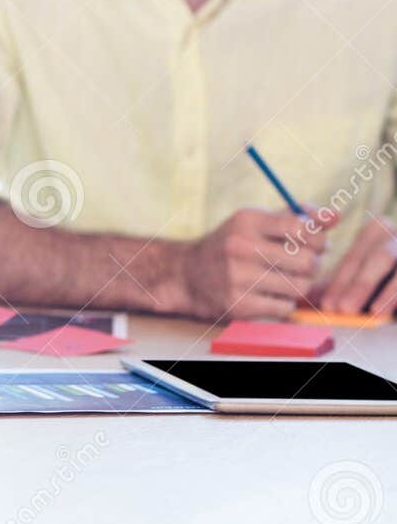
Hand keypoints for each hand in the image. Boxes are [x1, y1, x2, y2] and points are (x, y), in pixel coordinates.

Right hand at [174, 208, 332, 320]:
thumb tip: (336, 216)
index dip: (319, 239)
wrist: (187, 275)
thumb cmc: (232, 245)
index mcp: (246, 220)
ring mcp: (237, 277)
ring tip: (287, 280)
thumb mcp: (256, 223)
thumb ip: (296, 217)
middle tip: (305, 265)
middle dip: (313, 264)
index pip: (302, 228)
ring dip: (300, 285)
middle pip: (307, 261)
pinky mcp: (238, 304)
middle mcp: (240, 246)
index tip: (314, 244)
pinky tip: (270, 295)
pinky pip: (285, 307)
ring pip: (300, 286)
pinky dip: (284, 303)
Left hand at [309, 214, 396, 314]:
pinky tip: (388, 310)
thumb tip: (300, 302)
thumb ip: (335, 287)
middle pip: (376, 258)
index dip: (339, 282)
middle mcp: (395, 235)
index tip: (326, 305)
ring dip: (384, 291)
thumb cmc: (382, 280)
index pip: (353, 258)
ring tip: (369, 312)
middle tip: (341, 309)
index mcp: (373, 232)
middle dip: (358, 286)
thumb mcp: (358, 278)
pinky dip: (396, 293)